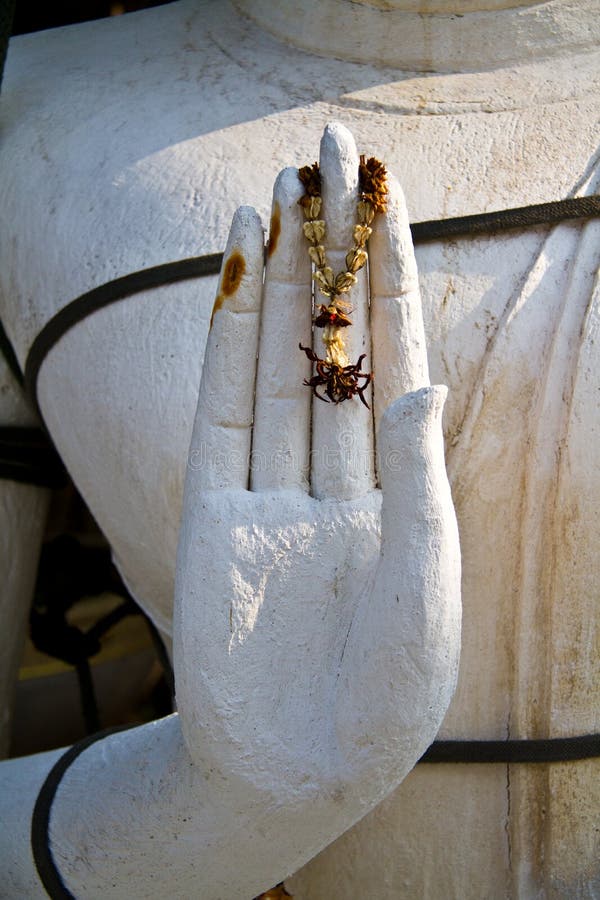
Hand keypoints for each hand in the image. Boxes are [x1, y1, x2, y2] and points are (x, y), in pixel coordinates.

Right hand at [174, 123, 459, 865]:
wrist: (298, 767)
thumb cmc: (385, 690)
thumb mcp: (426, 577)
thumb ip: (420, 473)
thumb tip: (421, 376)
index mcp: (404, 487)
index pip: (399, 355)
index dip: (395, 276)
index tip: (390, 199)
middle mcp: (339, 473)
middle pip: (337, 341)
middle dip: (334, 252)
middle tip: (327, 158)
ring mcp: (274, 485)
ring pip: (279, 359)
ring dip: (282, 277)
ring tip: (279, 193)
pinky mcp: (213, 508)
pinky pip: (219, 408)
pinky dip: (225, 338)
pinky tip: (237, 268)